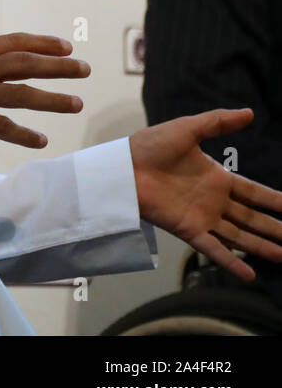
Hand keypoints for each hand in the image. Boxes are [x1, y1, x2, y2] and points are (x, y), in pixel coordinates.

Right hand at [0, 32, 87, 147]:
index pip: (15, 42)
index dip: (43, 43)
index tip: (67, 46)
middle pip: (27, 63)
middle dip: (59, 66)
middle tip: (84, 70)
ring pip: (22, 93)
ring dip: (53, 99)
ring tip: (76, 104)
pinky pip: (1, 127)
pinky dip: (24, 134)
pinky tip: (42, 141)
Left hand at [130, 108, 281, 281]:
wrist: (121, 165)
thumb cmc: (149, 146)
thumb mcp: (188, 129)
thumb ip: (218, 122)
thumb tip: (249, 112)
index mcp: (217, 178)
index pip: (255, 193)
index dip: (275, 201)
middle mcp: (214, 201)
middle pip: (252, 219)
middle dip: (275, 229)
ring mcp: (202, 217)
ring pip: (240, 236)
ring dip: (261, 247)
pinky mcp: (187, 229)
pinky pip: (212, 248)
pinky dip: (230, 262)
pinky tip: (249, 275)